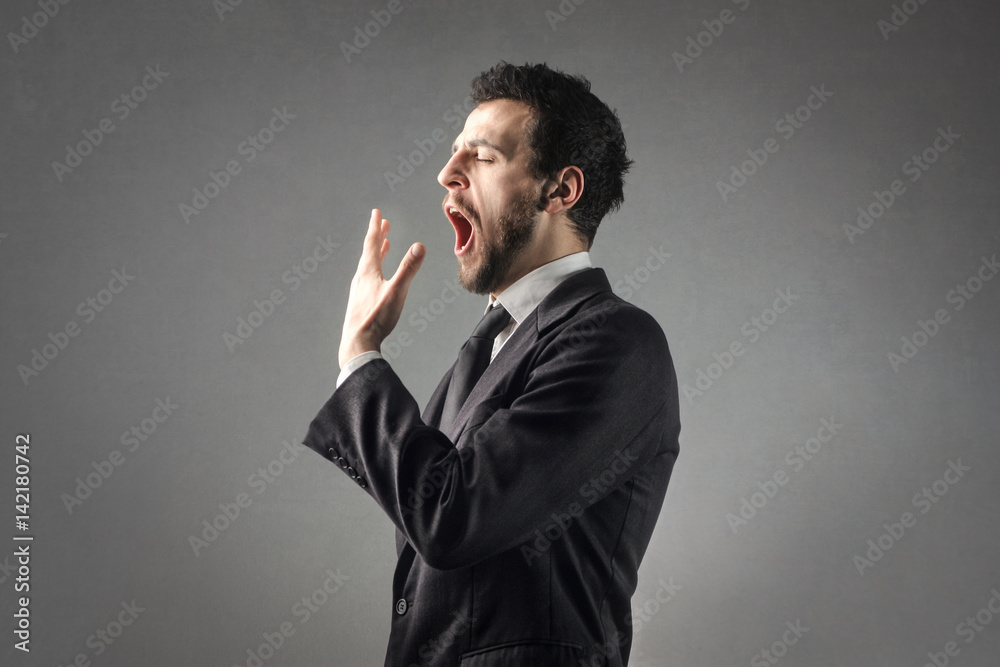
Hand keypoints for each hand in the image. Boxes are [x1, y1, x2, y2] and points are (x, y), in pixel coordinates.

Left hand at [339, 208, 424, 368]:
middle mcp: (361, 278)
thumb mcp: (396, 291)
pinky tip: (378, 277)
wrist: (358, 342)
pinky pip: (368, 277)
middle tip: (382, 224)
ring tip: (384, 246)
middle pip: (369, 252)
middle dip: (378, 236)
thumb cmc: (376, 318)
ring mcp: (360, 290)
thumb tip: (420, 246)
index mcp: (368, 272)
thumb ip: (409, 269)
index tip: (377, 213)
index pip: (372, 243)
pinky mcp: (361, 301)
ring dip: (377, 252)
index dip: (376, 227)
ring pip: (368, 265)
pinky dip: (375, 269)